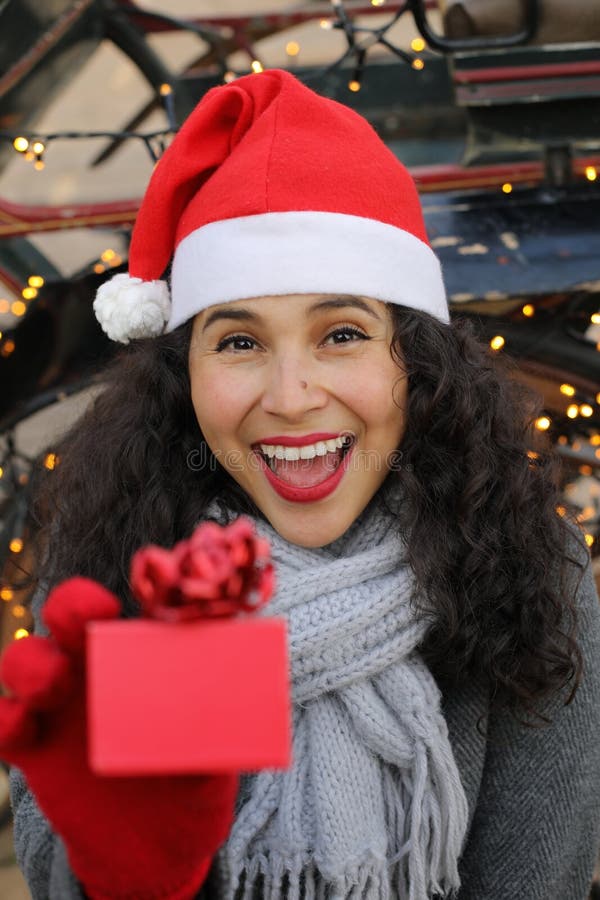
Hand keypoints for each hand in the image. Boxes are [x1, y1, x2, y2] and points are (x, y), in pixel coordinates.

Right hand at [0, 578, 236, 899]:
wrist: (161, 846)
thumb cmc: (196, 780)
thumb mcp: (216, 759)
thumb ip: (217, 739)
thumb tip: (226, 723)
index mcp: (144, 655)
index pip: (137, 604)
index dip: (134, 587)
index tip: (136, 593)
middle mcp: (97, 667)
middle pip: (69, 613)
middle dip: (72, 604)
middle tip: (87, 617)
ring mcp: (60, 705)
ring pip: (26, 659)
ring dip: (34, 662)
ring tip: (55, 684)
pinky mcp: (34, 749)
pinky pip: (3, 722)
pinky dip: (5, 719)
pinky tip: (22, 727)